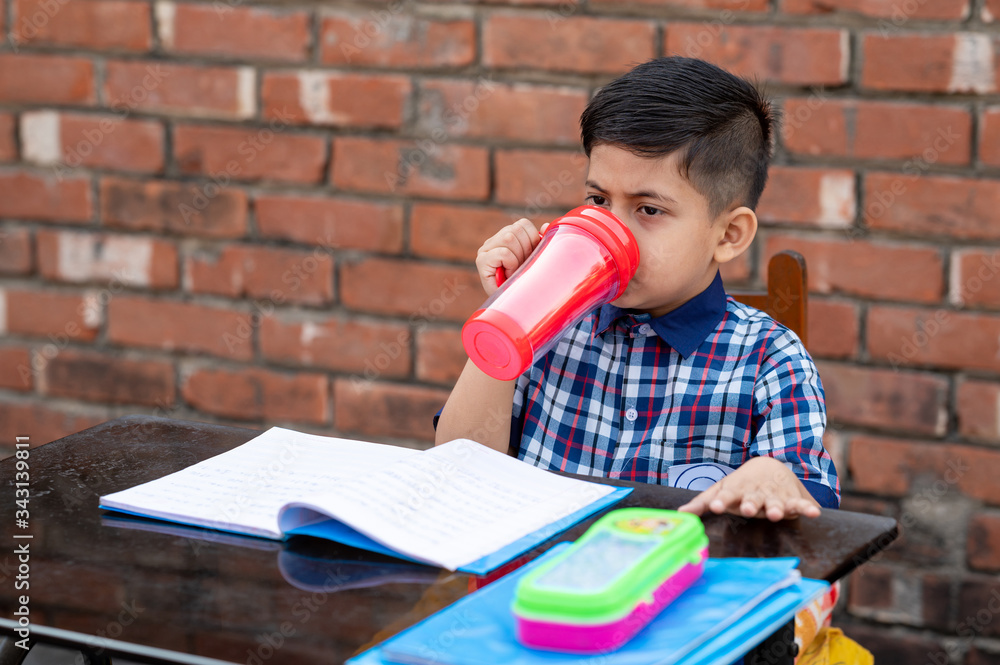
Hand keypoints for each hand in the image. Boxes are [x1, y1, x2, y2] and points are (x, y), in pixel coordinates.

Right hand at [475, 218, 547, 295]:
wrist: (512, 304)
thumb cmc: (523, 281)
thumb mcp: (534, 258)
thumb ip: (538, 242)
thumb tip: (547, 226)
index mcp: (505, 236)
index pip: (522, 224)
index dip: (532, 239)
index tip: (531, 256)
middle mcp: (493, 241)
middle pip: (516, 230)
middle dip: (525, 249)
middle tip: (522, 266)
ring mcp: (485, 250)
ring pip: (509, 238)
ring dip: (518, 257)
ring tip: (515, 270)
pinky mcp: (481, 261)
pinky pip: (504, 253)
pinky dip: (511, 264)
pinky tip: (508, 274)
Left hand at [677, 456, 820, 520]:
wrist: (769, 466)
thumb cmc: (740, 486)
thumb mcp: (720, 491)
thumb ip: (701, 503)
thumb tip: (679, 514)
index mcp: (736, 491)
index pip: (726, 495)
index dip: (721, 500)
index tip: (715, 506)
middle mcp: (755, 493)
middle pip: (752, 499)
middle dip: (750, 504)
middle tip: (748, 509)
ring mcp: (773, 496)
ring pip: (775, 502)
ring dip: (776, 507)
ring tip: (776, 513)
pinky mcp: (791, 499)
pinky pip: (800, 504)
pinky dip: (807, 508)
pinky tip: (814, 513)